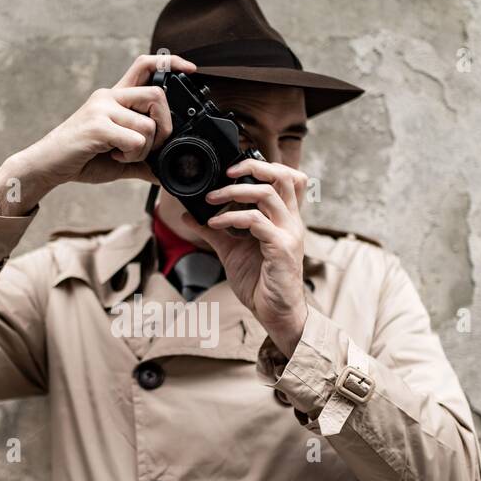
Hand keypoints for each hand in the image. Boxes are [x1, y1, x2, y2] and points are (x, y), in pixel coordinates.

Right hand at [0, 54, 194, 205]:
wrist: (47, 165)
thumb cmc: (81, 158)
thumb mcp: (118, 159)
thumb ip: (142, 160)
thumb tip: (164, 172)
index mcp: (115, 98)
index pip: (145, 65)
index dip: (171, 63)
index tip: (190, 70)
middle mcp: (109, 97)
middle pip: (157, 95)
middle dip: (165, 126)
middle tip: (153, 145)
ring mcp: (102, 109)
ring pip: (148, 124)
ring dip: (145, 148)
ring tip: (124, 155)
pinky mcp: (97, 126)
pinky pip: (135, 139)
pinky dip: (132, 155)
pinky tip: (115, 157)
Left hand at [175, 159, 310, 357]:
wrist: (275, 313)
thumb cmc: (260, 283)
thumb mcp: (231, 250)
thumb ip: (213, 230)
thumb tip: (190, 214)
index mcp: (284, 218)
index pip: (287, 178)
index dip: (263, 166)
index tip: (233, 171)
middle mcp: (291, 222)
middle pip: (284, 176)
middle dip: (252, 168)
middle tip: (225, 174)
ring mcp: (289, 234)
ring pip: (267, 195)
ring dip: (234, 192)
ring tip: (211, 200)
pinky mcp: (281, 249)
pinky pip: (255, 222)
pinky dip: (231, 218)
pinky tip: (215, 224)